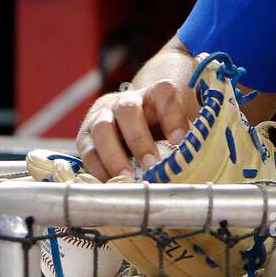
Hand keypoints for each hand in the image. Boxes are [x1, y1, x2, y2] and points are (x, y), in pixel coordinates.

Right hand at [75, 78, 198, 179]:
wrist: (128, 123)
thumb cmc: (158, 128)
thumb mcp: (174, 127)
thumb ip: (183, 139)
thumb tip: (191, 161)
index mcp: (154, 94)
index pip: (165, 93)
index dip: (173, 115)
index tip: (181, 139)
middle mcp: (125, 100)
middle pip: (128, 110)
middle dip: (139, 139)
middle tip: (151, 164)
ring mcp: (101, 116)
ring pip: (102, 130)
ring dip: (115, 156)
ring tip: (128, 178)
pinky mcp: (85, 136)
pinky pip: (88, 152)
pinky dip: (98, 170)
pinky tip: (112, 183)